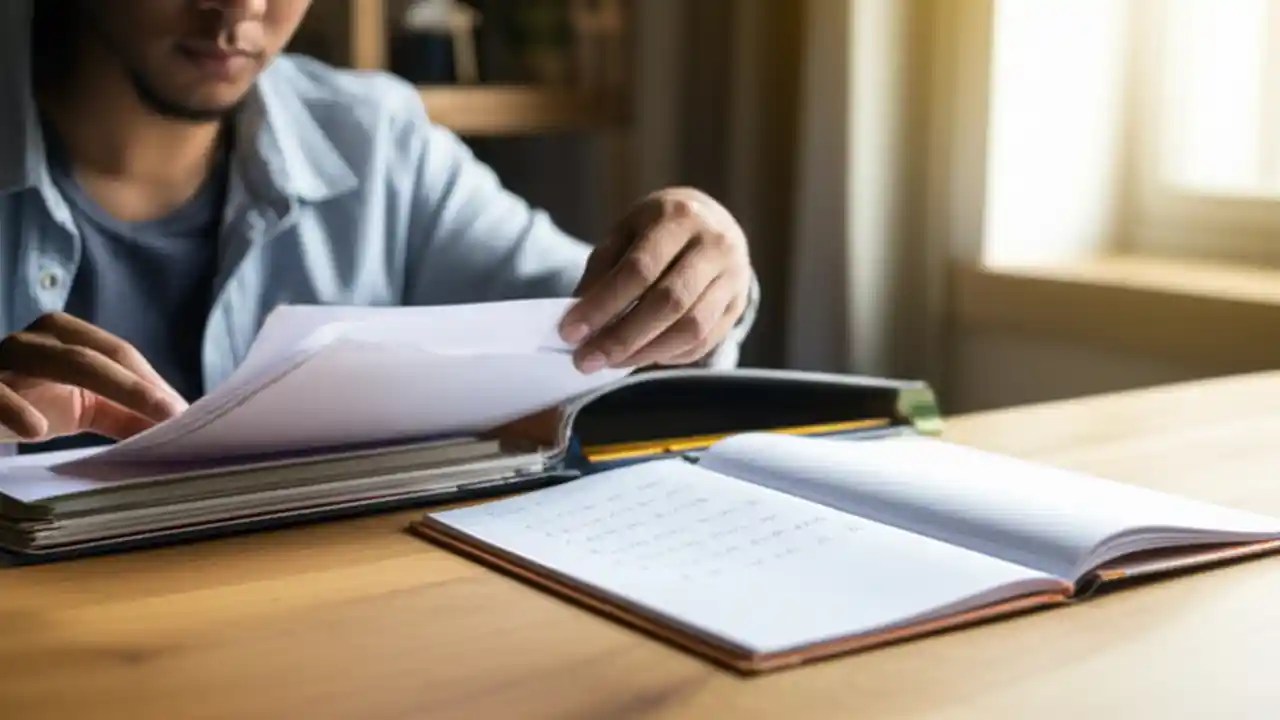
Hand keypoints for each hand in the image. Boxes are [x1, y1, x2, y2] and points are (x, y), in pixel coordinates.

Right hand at [0, 313, 187, 442]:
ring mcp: (3, 360)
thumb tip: (176, 425)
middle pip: (95, 356)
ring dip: (109, 388)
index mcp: (63, 335)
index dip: (150, 381)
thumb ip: (122, 414)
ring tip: (146, 418)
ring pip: (58, 362)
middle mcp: (34, 340)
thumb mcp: (78, 407)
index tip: (183, 411)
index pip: (116, 352)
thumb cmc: (25, 403)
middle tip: (175, 415)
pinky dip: (14, 409)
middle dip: (138, 386)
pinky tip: (36, 430)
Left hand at [559, 187, 751, 371]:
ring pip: (691, 328)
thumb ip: (603, 271)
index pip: (639, 269)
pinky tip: (642, 357)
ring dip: (645, 353)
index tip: (570, 332)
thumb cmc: (657, 229)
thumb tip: (579, 318)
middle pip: (668, 302)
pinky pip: (705, 341)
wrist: (713, 221)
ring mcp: (734, 276)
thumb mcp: (625, 233)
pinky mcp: (738, 304)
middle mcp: (714, 245)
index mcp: (678, 217)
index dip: (603, 305)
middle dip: (623, 337)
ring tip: (611, 364)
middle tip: (587, 360)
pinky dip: (669, 355)